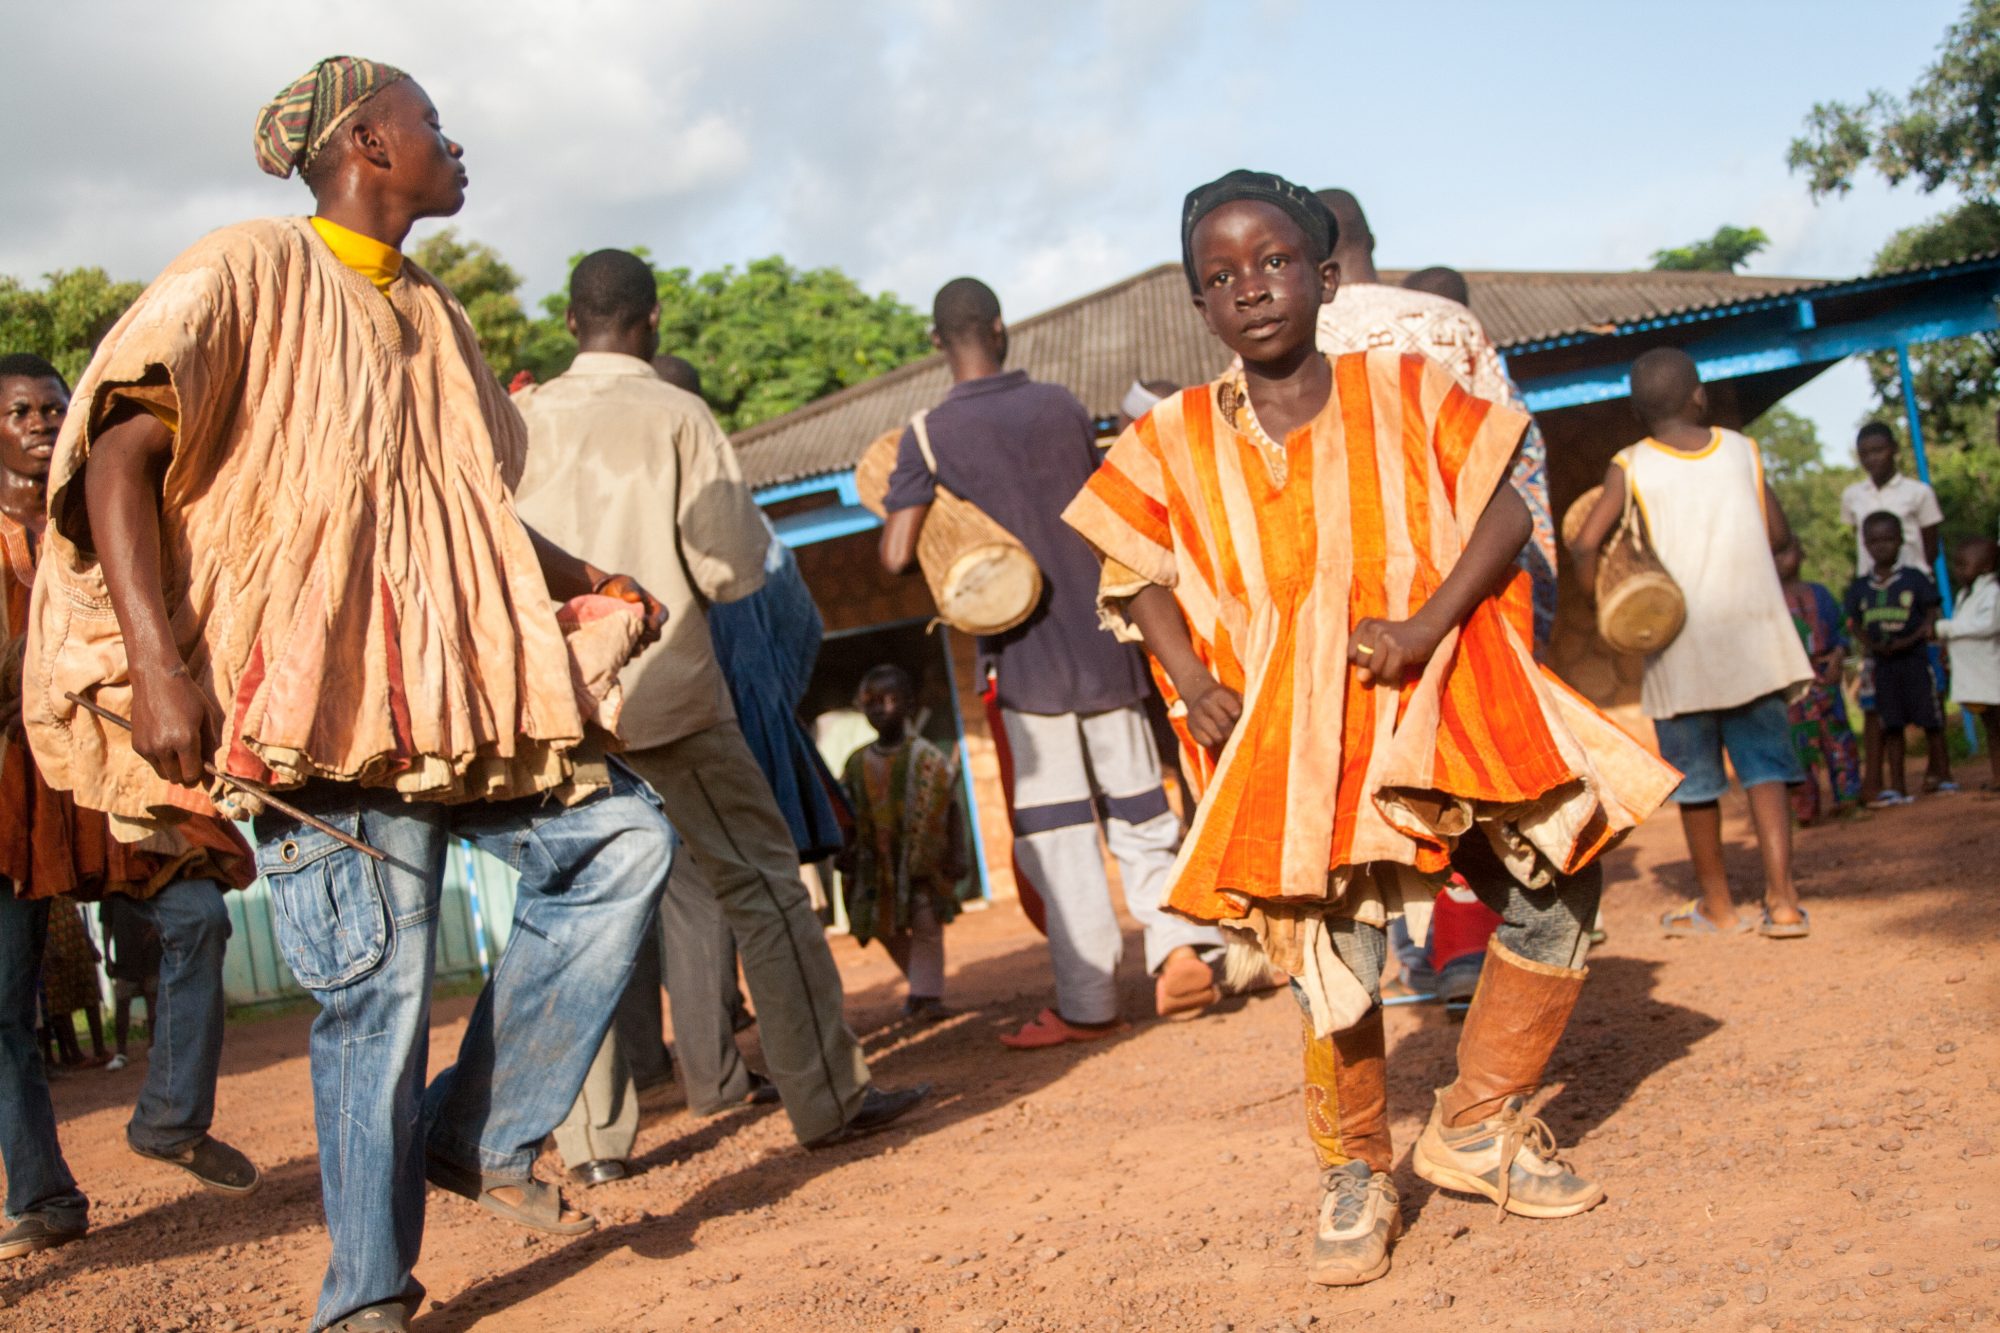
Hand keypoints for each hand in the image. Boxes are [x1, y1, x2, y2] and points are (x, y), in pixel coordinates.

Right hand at [128, 663, 213, 787]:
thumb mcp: (208, 717)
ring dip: (173, 769)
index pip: (192, 774)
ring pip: (163, 774)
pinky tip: (167, 742)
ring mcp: (148, 747)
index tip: (205, 772)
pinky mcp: (137, 745)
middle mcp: (164, 747)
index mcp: (185, 740)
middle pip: (177, 778)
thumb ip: (211, 746)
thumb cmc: (188, 695)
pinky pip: (152, 763)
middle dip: (187, 775)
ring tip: (181, 752)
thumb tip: (212, 772)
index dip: (201, 776)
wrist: (156, 678)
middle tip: (193, 763)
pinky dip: (161, 759)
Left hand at [594, 573, 668, 648]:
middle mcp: (651, 627)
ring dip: (634, 648)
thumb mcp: (624, 584)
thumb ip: (629, 590)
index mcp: (656, 611)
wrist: (601, 597)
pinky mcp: (628, 645)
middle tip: (634, 635)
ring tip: (624, 646)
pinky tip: (615, 654)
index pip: (661, 619)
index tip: (645, 621)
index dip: (655, 622)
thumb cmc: (619, 588)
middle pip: (654, 636)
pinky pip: (629, 655)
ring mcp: (640, 637)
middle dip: (645, 637)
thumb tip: (635, 597)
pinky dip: (623, 656)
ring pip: (642, 647)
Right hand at [1183, 679, 1243, 749]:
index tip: (1240, 719)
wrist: (1197, 693)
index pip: (1234, 711)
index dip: (1239, 718)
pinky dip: (1213, 741)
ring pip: (1216, 736)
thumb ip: (1244, 705)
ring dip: (1223, 737)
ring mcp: (1196, 716)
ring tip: (1225, 732)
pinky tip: (1214, 734)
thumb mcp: (1234, 695)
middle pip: (1224, 725)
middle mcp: (1205, 704)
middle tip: (1237, 732)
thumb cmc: (1223, 697)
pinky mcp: (1191, 727)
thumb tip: (1254, 720)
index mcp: (1218, 694)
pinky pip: (1206, 742)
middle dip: (1233, 732)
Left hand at [1348, 614, 1445, 687]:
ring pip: (1375, 670)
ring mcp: (1386, 638)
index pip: (1350, 655)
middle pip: (1362, 663)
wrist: (1426, 630)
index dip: (1363, 661)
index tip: (1377, 653)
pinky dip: (1394, 675)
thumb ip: (1364, 663)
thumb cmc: (1398, 641)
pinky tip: (1402, 665)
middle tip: (1388, 658)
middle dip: (1374, 667)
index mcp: (1364, 624)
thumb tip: (1361, 678)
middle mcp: (1373, 628)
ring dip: (1386, 672)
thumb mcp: (1377, 648)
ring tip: (1395, 662)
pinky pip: (1388, 674)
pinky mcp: (1399, 650)